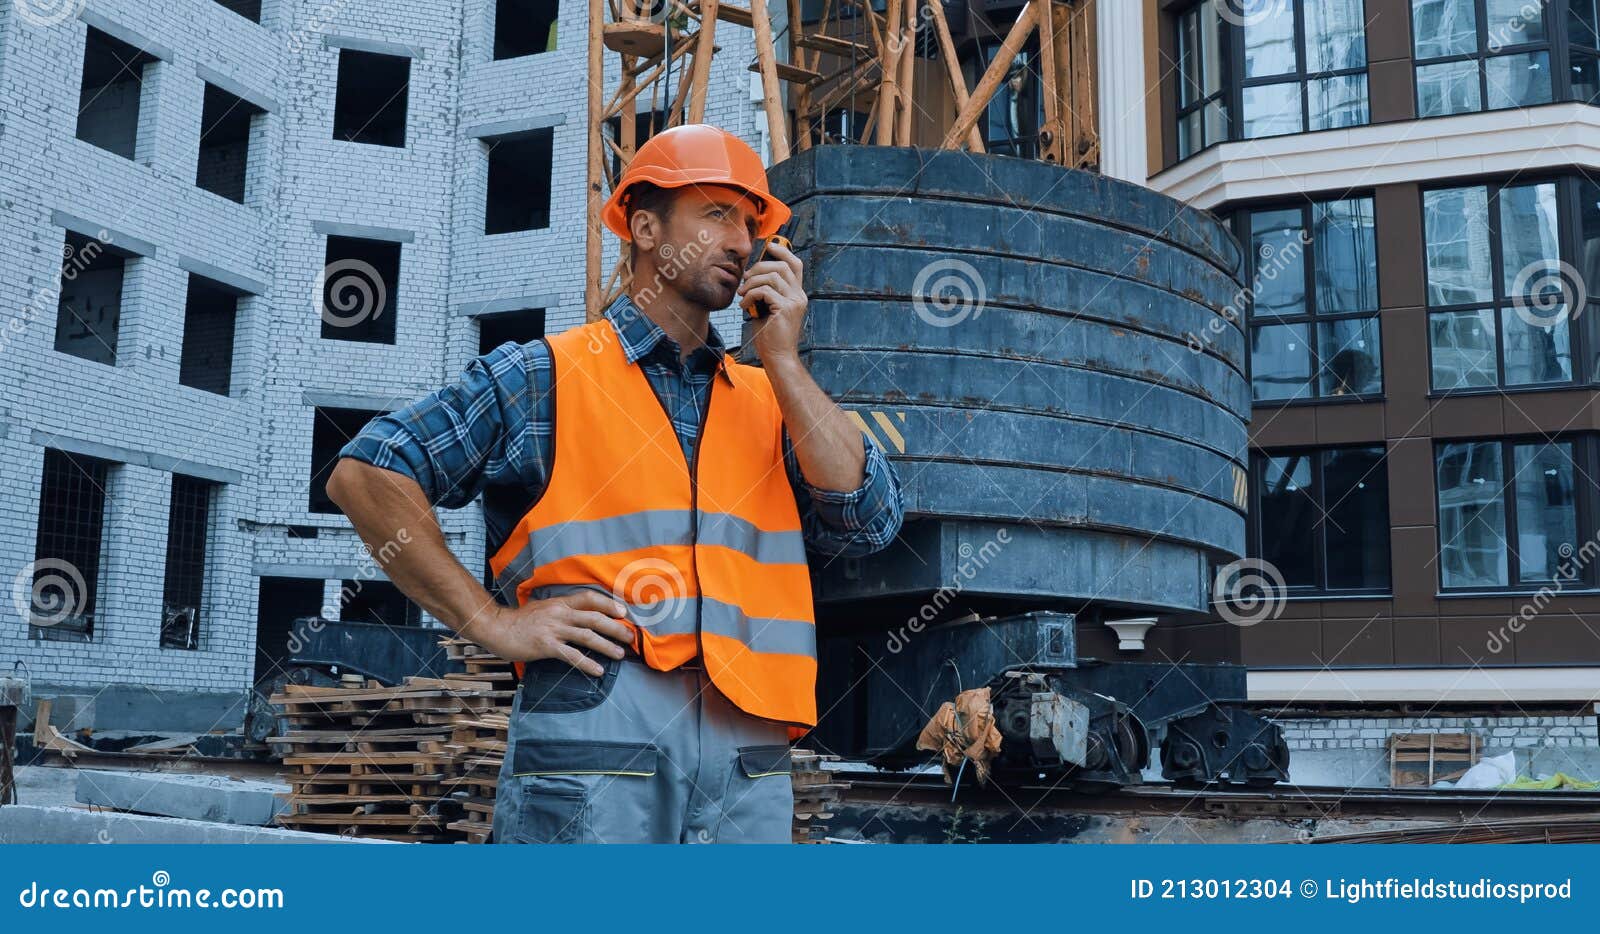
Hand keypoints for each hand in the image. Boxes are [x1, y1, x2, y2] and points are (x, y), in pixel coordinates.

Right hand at [470, 589, 632, 676]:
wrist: (496, 628)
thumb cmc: (518, 621)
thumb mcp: (543, 608)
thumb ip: (560, 611)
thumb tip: (578, 617)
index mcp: (560, 603)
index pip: (590, 597)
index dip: (609, 603)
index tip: (624, 612)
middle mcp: (560, 613)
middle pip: (595, 617)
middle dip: (616, 627)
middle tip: (631, 636)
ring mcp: (554, 629)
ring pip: (588, 636)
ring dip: (607, 645)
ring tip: (620, 654)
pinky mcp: (547, 646)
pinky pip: (572, 655)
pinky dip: (587, 663)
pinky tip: (598, 671)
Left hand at [738, 240, 806, 364]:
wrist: (778, 357)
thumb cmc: (770, 336)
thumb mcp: (768, 308)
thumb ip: (767, 292)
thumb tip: (752, 276)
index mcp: (797, 294)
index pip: (795, 264)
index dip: (782, 251)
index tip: (768, 247)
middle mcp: (799, 296)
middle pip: (782, 265)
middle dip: (759, 267)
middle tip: (745, 279)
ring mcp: (794, 301)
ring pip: (772, 276)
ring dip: (752, 282)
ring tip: (742, 294)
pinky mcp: (785, 309)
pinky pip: (764, 290)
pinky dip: (750, 295)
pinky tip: (744, 306)